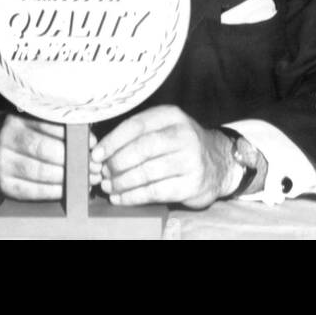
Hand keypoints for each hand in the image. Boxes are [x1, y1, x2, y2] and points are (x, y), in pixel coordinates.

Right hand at [0, 114, 99, 201]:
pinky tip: (70, 189)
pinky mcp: (6, 185)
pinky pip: (34, 191)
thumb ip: (56, 125)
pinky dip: (56, 191)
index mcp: (17, 119)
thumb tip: (87, 137)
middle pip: (45, 150)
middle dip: (73, 160)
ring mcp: (3, 163)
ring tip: (87, 178)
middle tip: (94, 165)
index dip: (73, 136)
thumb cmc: (25, 134)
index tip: (92, 144)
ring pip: (40, 172)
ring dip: (68, 178)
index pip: (48, 125)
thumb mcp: (34, 121)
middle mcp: (7, 139)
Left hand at [90, 106, 235, 208]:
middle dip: (116, 163)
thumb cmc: (180, 146)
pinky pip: (156, 192)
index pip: (136, 125)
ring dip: (122, 182)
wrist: (219, 162)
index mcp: (171, 115)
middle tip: (103, 173)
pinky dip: (133, 197)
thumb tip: (101, 151)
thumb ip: (137, 135)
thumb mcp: (165, 128)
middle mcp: (184, 134)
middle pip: (142, 148)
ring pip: (147, 172)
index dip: (113, 141)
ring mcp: (190, 160)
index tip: (96, 154)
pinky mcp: (192, 184)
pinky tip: (121, 199)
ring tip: (109, 187)